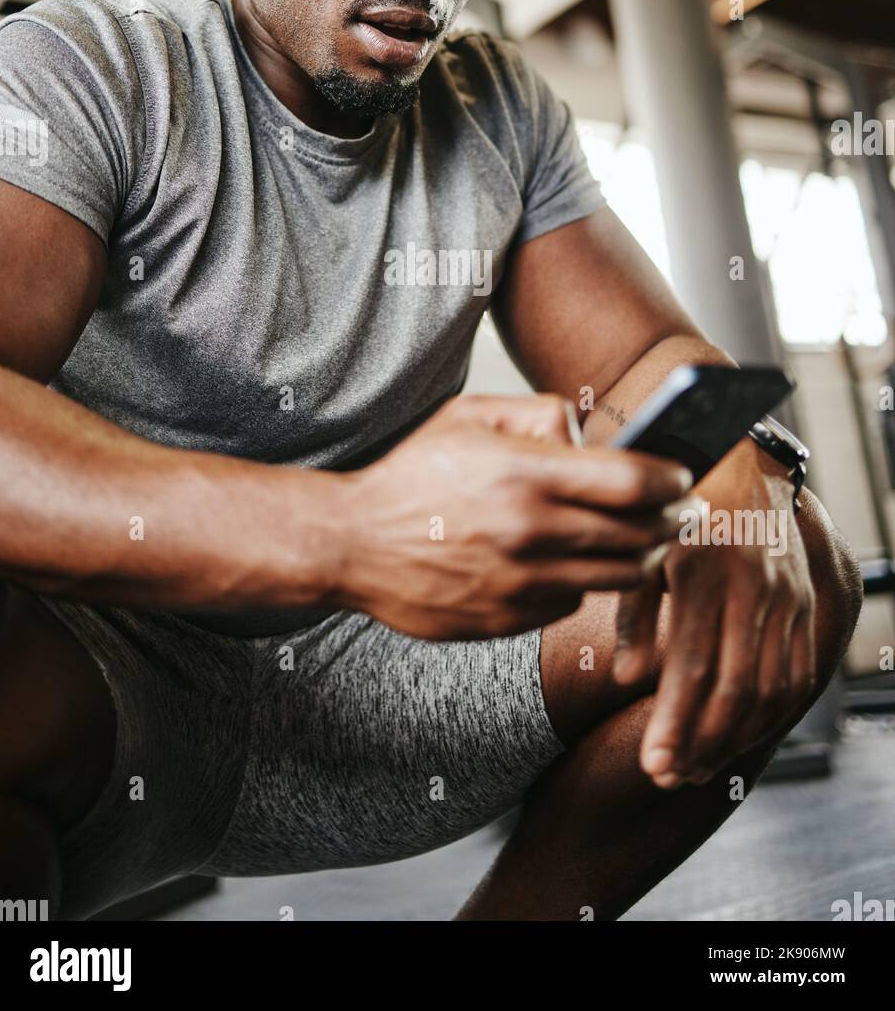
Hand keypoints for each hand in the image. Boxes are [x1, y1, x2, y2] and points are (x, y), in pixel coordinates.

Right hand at [334, 393, 693, 640]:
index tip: (682, 477)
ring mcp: (520, 583)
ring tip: (641, 537)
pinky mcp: (509, 621)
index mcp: (524, 474)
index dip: (672, 480)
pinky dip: (584, 581)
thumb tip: (594, 434)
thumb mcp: (470, 416)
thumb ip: (540, 413)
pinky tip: (572, 561)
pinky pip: (573, 601)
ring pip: (618, 576)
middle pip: (640, 535)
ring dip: (640, 556)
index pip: (634, 482)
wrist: (353, 544)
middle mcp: (529, 532)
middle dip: (672, 520)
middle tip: (681, 510)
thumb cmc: (414, 473)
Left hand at [613, 441, 816, 787]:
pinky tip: (742, 735)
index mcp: (701, 571)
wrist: (740, 464)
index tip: (654, 765)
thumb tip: (629, 678)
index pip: (691, 666)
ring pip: (770, 688)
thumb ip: (633, 614)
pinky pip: (797, 672)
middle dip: (702, 743)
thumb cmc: (677, 510)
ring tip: (700, 767)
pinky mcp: (804, 601)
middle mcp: (750, 586)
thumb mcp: (642, 549)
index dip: (673, 723)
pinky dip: (773, 714)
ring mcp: (784, 595)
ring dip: (736, 738)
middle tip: (672, 777)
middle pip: (734, 688)